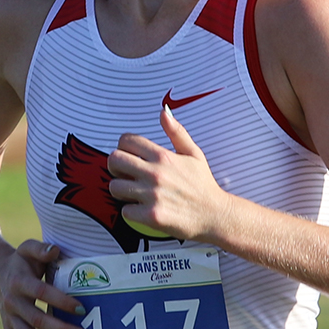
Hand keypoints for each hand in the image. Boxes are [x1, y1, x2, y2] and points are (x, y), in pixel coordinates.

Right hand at [0, 239, 86, 328]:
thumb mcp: (28, 249)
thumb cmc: (21, 262)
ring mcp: (8, 317)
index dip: (61, 302)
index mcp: (19, 281)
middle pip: (36, 320)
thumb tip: (55, 250)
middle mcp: (12, 301)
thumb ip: (41, 248)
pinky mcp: (7, 328)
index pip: (41, 293)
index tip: (81, 309)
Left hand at [108, 107, 228, 242]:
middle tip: (123, 174)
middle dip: (115, 166)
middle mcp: (156, 173)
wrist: (214, 214)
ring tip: (132, 193)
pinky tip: (141, 209)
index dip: (123, 147)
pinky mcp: (151, 215)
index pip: (126, 141)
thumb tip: (164, 113)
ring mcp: (152, 195)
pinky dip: (131, 212)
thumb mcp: (194, 153)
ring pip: (115, 187)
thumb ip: (176, 132)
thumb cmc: (203, 186)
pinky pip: (125, 211)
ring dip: (120, 191)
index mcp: (163, 157)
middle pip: (114, 160)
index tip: (127, 155)